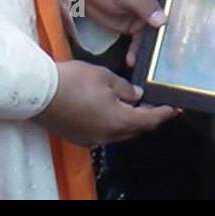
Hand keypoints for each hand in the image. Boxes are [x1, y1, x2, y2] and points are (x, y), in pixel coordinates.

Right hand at [36, 60, 178, 146]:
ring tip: (138, 105)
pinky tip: (113, 110)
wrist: (38, 92)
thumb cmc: (74, 81)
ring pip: (120, 133)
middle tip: (158, 104)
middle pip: (136, 129)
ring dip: (131, 121)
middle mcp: (107, 135)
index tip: (176, 107)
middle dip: (149, 117)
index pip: (149, 120)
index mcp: (118, 121)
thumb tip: (137, 95)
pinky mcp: (79, 137)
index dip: (164, 113)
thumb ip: (126, 88)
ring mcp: (92, 138)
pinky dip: (114, 123)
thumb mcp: (105, 77)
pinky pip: (104, 133)